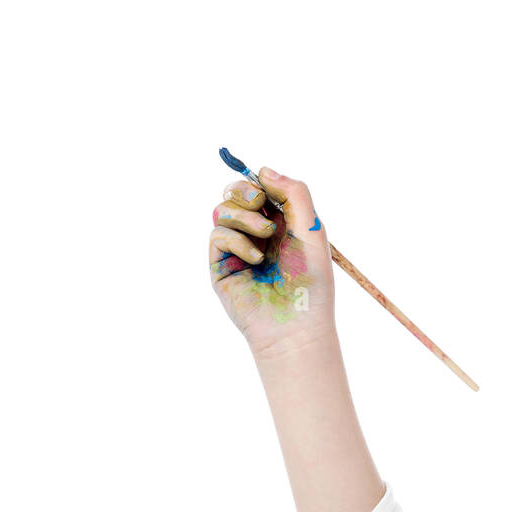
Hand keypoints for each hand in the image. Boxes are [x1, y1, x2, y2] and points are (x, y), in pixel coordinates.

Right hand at [209, 168, 335, 359]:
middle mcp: (257, 235)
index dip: (260, 182)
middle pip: (234, 193)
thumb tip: (262, 170)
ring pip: (222, 210)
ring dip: (243, 215)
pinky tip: (255, 258)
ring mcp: (237, 250)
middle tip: (260, 203)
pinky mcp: (221, 267)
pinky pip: (218, 235)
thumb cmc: (310, 281)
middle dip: (244, 190)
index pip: (260, 189)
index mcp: (282, 225)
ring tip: (265, 235)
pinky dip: (236, 240)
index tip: (268, 189)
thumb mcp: (311, 229)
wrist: (296, 323)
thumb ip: (294, 194)